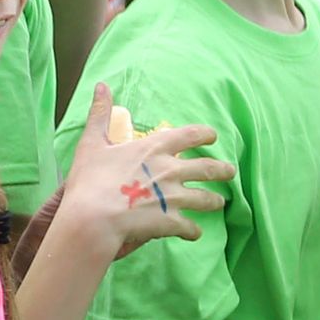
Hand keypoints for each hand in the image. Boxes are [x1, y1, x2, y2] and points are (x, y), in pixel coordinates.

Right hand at [43, 85, 230, 260]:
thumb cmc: (90, 180)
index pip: (190, 135)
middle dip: (222, 169)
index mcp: (155, 148)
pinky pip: (190, 228)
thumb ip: (100, 114)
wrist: (93, 218)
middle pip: (209, 168)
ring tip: (218, 203)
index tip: (212, 136)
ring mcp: (175, 197)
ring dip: (214, 201)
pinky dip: (193, 231)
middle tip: (230, 172)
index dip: (205, 134)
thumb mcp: (92, 144)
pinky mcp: (172, 221)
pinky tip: (194, 233)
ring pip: (207, 198)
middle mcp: (172, 170)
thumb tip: (101, 85)